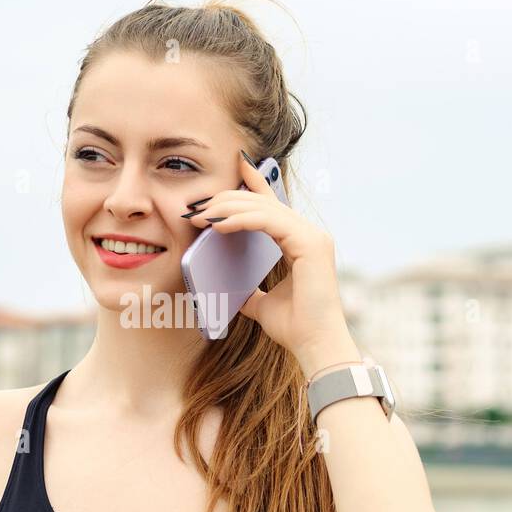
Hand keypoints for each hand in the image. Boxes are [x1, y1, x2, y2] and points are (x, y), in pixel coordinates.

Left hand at [184, 151, 360, 373]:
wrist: (314, 346)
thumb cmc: (295, 328)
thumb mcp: (262, 305)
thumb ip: (249, 291)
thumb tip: (229, 290)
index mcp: (300, 242)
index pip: (273, 205)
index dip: (256, 182)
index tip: (237, 165)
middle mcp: (310, 234)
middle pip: (263, 203)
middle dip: (227, 200)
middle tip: (196, 208)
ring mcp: (312, 236)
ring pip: (265, 208)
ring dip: (228, 209)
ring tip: (201, 217)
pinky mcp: (311, 244)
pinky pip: (271, 221)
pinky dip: (242, 220)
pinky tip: (219, 225)